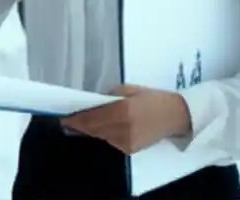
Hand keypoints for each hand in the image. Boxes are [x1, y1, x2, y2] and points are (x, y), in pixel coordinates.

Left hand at [60, 85, 193, 153]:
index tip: (62, 117)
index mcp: (123, 111)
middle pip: (92, 129)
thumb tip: (90, 102)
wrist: (176, 116)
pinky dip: (105, 134)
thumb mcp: (129, 90)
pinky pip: (110, 141)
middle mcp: (123, 128)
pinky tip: (109, 126)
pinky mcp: (130, 149)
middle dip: (80, 124)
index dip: (74, 119)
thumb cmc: (152, 98)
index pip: (91, 118)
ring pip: (100, 136)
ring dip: (93, 128)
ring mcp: (127, 141)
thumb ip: (109, 96)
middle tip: (69, 118)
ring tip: (89, 119)